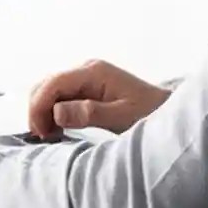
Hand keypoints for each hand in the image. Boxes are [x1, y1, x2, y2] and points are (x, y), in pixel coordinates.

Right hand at [28, 59, 170, 138]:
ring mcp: (86, 76)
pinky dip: (53, 112)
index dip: (39, 106)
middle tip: (44, 138)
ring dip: (44, 111)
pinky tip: (59, 129)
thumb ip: (89, 113)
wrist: (168, 110)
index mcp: (94, 72)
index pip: (53, 83)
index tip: (39, 132)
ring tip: (51, 136)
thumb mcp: (123, 117)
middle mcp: (86, 69)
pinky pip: (61, 96)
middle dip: (38, 109)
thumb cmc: (150, 114)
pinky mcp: (87, 87)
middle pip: (47, 84)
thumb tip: (57, 111)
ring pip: (51, 90)